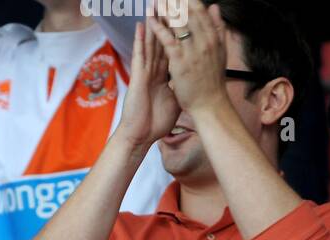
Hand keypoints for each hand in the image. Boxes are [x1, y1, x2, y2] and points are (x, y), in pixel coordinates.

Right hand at [117, 18, 180, 148]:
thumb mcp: (174, 100)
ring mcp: (144, 73)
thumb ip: (181, 86)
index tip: (186, 17)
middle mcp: (153, 71)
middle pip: (162, 41)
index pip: (173, 49)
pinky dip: (139, 40)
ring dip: (153, 24)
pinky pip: (139, 55)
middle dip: (167, 22)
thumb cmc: (155, 122)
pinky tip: (140, 26)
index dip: (179, 33)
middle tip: (171, 6)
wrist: (141, 136)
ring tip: (155, 7)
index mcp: (163, 75)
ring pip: (150, 43)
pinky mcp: (138, 78)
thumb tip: (192, 82)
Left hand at [147, 0, 228, 116]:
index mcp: (213, 37)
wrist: (210, 104)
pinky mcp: (179, 62)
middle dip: (177, 2)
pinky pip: (167, 41)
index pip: (200, 12)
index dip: (190, 1)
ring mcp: (192, 51)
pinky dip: (158, 29)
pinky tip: (150, 20)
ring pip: (178, 24)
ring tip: (158, 0)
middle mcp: (204, 40)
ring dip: (166, 10)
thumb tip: (214, 8)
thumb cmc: (213, 82)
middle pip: (189, 14)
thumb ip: (218, 29)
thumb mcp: (220, 52)